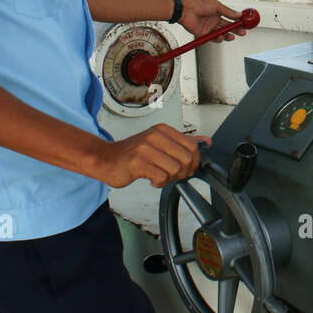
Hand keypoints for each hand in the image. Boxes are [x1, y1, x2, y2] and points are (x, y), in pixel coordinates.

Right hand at [88, 125, 206, 188]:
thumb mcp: (159, 142)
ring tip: (160, 176)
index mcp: (163, 130)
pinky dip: (159, 183)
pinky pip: (161, 177)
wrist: (105, 159)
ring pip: (175, 169)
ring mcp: (145, 148)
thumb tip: (206, 141)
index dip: (194, 162)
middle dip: (183, 172)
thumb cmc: (132, 154)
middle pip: (187, 158)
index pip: (192, 146)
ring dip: (170, 178)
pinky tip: (152, 179)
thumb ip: (183, 142)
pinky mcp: (137, 163)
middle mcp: (155, 135)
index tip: (185, 168)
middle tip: (172, 175)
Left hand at [178, 0, 245, 42]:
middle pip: (228, 27)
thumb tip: (239, 14)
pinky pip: (213, 39)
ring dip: (228, 36)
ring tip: (231, 36)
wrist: (185, 10)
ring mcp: (209, 28)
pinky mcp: (203, 34)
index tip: (245, 24)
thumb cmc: (199, 4)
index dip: (238, 22)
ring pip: (222, 34)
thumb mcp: (217, 6)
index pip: (231, 18)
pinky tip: (220, 36)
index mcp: (218, 12)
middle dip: (236, 31)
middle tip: (242, 33)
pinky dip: (218, 39)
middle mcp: (214, 20)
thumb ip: (228, 12)